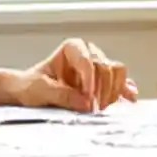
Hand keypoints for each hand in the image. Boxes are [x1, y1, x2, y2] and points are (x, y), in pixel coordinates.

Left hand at [14, 39, 138, 112]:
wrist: (28, 94)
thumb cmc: (30, 86)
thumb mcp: (39, 90)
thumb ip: (61, 94)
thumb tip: (87, 102)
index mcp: (71, 48)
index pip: (88, 59)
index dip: (90, 78)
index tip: (87, 97)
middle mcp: (88, 54)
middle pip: (106, 66)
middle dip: (103, 88)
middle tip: (94, 108)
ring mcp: (97, 69)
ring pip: (117, 73)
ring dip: (113, 91)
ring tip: (102, 108)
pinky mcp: (103, 84)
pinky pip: (121, 84)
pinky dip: (125, 92)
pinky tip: (129, 101)